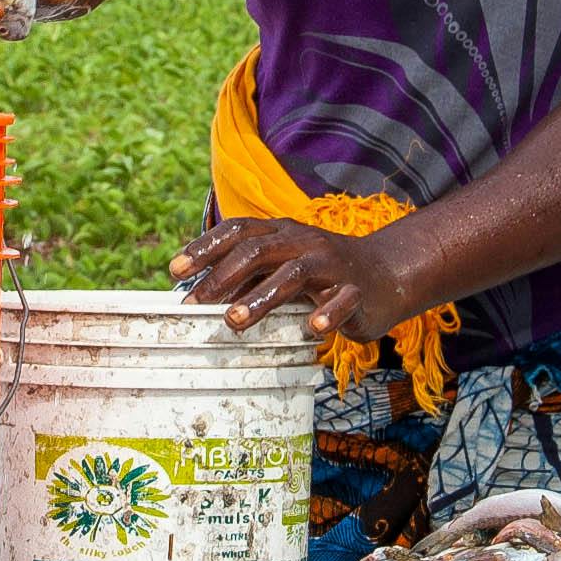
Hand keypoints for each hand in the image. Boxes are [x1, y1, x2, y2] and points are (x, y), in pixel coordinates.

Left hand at [169, 218, 410, 340]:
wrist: (385, 274)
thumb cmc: (322, 274)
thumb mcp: (283, 267)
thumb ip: (249, 277)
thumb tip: (199, 297)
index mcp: (282, 233)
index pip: (238, 232)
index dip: (205, 247)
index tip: (175, 270)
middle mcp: (304, 242)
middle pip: (259, 250)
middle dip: (223, 276)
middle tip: (196, 303)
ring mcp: (332, 264)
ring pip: (295, 273)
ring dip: (261, 297)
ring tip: (234, 320)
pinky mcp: (357, 290)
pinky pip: (342, 300)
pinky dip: (328, 312)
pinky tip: (314, 328)